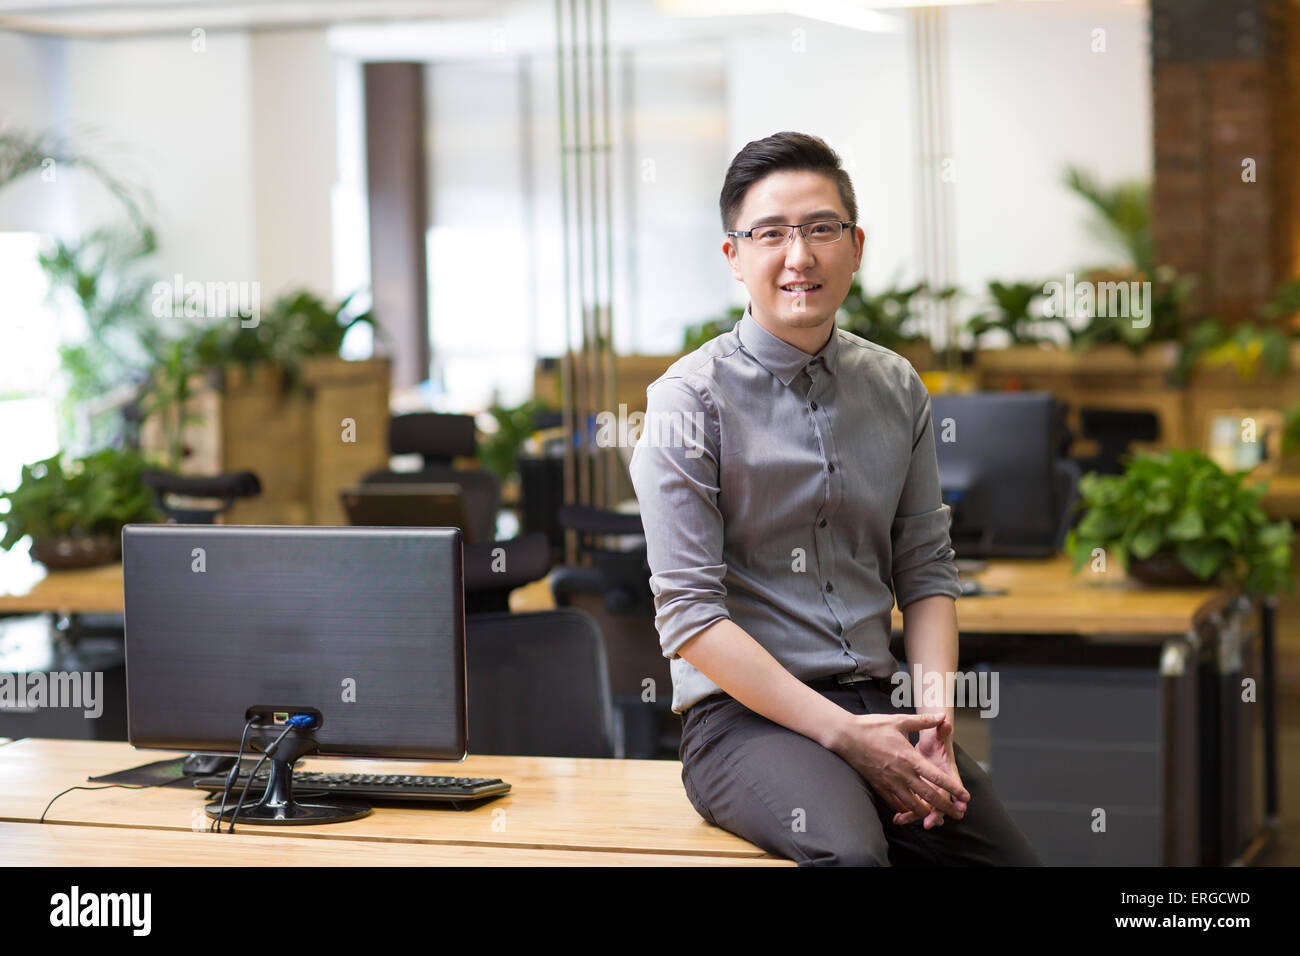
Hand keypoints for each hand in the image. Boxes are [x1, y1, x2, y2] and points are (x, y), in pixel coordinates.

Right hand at [828, 712, 970, 827]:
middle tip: (957, 814)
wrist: (846, 736)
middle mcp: (902, 773)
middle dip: (945, 807)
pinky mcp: (878, 785)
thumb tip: (942, 716)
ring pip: (912, 804)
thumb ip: (923, 721)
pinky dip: (904, 808)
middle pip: (928, 796)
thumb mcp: (899, 720)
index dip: (953, 788)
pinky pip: (894, 802)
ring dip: (926, 812)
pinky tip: (909, 810)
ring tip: (935, 817)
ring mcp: (889, 782)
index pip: (937, 777)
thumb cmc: (873, 726)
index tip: (965, 796)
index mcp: (910, 758)